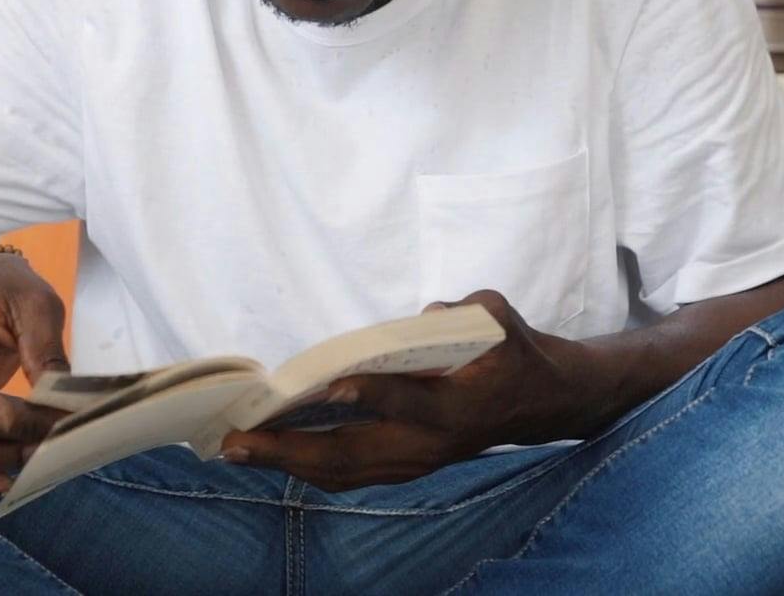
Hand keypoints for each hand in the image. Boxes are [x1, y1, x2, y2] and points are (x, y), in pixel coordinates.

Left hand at [220, 290, 598, 491]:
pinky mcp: (406, 466)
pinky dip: (306, 466)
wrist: (546, 402)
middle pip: (355, 453)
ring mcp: (416, 461)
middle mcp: (431, 444)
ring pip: (344, 471)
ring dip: (287, 462)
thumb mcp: (501, 318)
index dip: (373, 396)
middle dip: (291, 449)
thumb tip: (422, 318)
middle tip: (239, 439)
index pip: (411, 404)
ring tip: (238, 449)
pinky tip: (269, 454)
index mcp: (458, 407)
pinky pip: (349, 473)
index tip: (331, 385)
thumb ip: (466, 311)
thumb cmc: (516, 352)